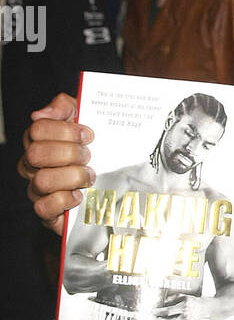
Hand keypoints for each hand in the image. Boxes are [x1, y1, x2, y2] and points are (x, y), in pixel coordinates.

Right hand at [18, 93, 95, 235]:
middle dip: (69, 152)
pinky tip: (79, 195)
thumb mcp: (84, 119)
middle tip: (89, 155)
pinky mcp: (47, 213)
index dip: (65, 130)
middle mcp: (33, 165)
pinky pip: (44, 207)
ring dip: (72, 176)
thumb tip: (40, 113)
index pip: (37, 130)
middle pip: (36, 153)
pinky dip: (64, 200)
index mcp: (40, 141)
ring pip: (42, 180)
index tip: (88, 134)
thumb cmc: (94, 150)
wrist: (114, 185)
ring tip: (89, 175)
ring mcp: (37, 189)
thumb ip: (64, 106)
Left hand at [151, 294, 208, 319]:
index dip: (159, 312)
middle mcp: (185, 315)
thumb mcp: (183, 296)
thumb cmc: (192, 301)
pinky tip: (179, 318)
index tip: (152, 312)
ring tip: (166, 317)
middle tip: (152, 319)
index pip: (168, 311)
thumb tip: (163, 302)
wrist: (204, 308)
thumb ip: (172, 298)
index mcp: (184, 306)